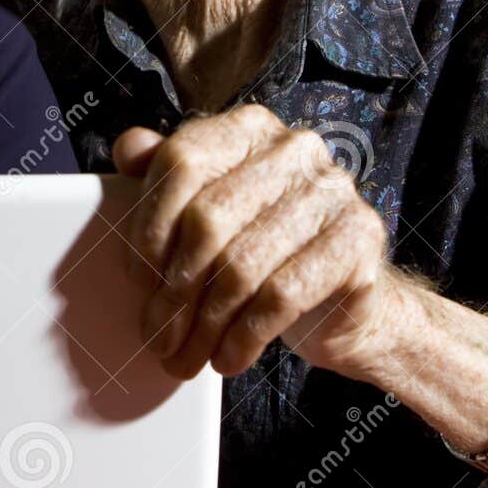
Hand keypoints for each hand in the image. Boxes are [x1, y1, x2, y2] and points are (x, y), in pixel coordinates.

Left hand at [113, 105, 398, 381]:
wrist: (342, 301)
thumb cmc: (263, 252)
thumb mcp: (208, 209)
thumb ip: (168, 175)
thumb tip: (128, 148)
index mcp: (247, 129)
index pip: (181, 162)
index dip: (149, 224)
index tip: (137, 277)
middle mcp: (293, 148)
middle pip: (208, 219)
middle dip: (174, 289)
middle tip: (158, 334)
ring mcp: (332, 191)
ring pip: (242, 265)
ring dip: (206, 324)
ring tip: (188, 355)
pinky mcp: (359, 239)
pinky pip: (283, 296)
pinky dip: (245, 336)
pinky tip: (228, 358)